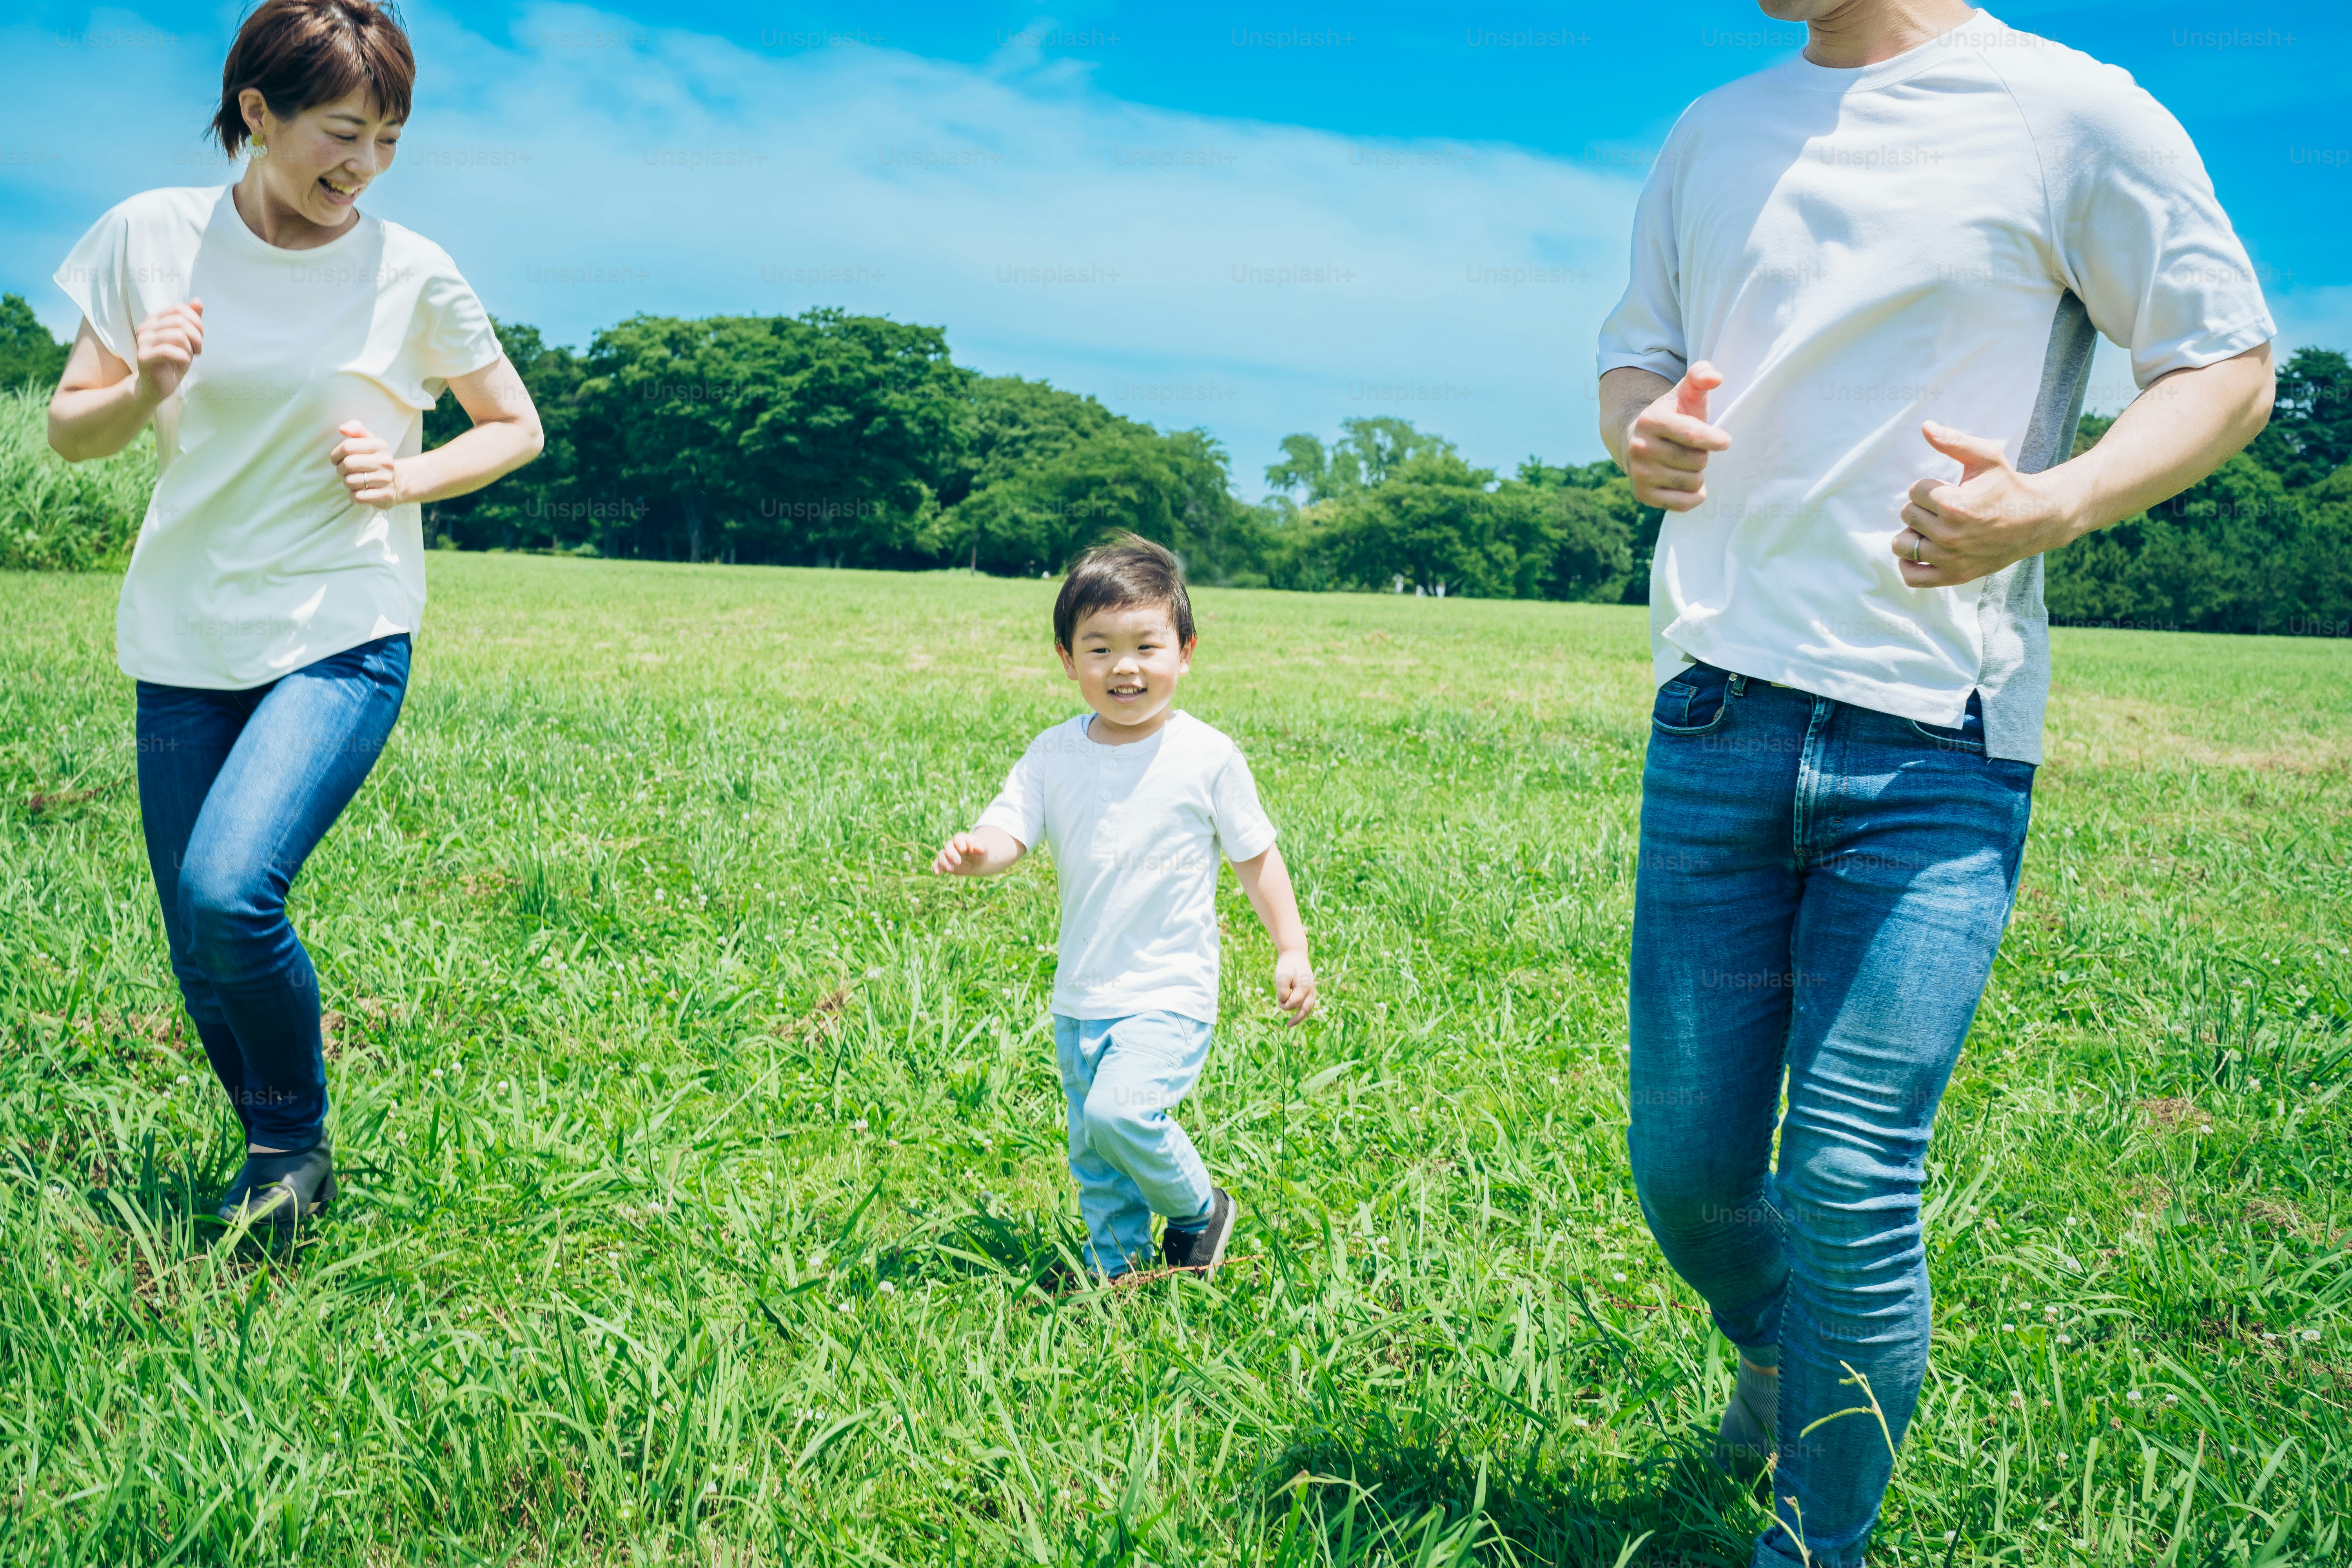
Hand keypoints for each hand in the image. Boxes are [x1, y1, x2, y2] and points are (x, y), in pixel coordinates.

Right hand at [132, 300, 203, 404]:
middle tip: (198, 351)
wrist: (157, 387)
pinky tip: (183, 362)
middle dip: (196, 337)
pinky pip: (168, 350)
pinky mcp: (143, 356)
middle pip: (180, 321)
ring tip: (188, 358)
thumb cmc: (173, 363)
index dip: (196, 323)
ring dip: (190, 349)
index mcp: (155, 320)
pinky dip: (183, 357)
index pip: (180, 309)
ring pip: (177, 335)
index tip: (200, 339)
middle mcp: (146, 327)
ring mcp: (142, 341)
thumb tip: (198, 301)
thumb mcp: (187, 340)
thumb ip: (191, 321)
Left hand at [332, 421, 405, 508]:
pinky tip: (360, 491)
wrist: (398, 482)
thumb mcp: (370, 441)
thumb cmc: (376, 460)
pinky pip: (357, 497)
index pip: (347, 446)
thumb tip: (342, 429)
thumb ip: (356, 429)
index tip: (337, 459)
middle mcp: (385, 462)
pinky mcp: (385, 496)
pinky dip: (353, 495)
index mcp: (380, 445)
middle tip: (345, 471)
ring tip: (355, 480)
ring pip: (350, 481)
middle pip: (347, 464)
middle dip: (340, 469)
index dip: (336, 454)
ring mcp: (386, 480)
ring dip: (347, 482)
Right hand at [932, 832, 993, 875]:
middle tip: (958, 862)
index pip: (958, 838)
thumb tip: (978, 847)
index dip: (959, 843)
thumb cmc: (980, 853)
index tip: (963, 849)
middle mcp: (953, 845)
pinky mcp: (945, 862)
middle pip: (948, 846)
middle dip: (951, 854)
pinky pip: (937, 863)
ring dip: (944, 862)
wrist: (977, 862)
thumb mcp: (983, 850)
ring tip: (951, 869)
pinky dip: (935, 867)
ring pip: (941, 855)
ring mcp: (948, 854)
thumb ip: (981, 847)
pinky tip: (937, 873)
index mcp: (962, 839)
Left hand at [1272, 949, 1316, 1024]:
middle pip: (1306, 1009)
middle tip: (1288, 1026)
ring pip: (1310, 1006)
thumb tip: (1284, 1003)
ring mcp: (1312, 987)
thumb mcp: (1280, 978)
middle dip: (1297, 1019)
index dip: (1284, 1005)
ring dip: (1302, 1014)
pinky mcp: (1310, 986)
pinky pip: (1310, 1000)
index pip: (1294, 1003)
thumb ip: (1282, 993)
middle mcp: (1311, 989)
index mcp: (1304, 987)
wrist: (1294, 952)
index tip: (1278, 1003)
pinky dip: (1306, 1007)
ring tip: (1294, 1021)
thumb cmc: (1286, 965)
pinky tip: (1300, 1010)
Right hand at [1624, 361, 1730, 511]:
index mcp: (1651, 420)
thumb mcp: (1684, 392)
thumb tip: (1715, 377)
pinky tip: (1689, 485)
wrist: (1634, 438)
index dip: (1716, 440)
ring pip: (1692, 482)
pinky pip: (1682, 503)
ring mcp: (1639, 474)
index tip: (1724, 441)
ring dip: (1698, 474)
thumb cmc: (1671, 415)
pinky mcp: (1642, 494)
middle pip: (1696, 461)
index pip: (1693, 435)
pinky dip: (1693, 496)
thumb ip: (1701, 375)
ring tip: (1688, 464)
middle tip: (1695, 450)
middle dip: (1703, 456)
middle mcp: (1639, 448)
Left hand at [1895, 422, 2075, 586]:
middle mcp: (1949, 536)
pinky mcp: (1953, 576)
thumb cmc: (2007, 485)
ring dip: (1913, 534)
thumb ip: (1954, 441)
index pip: (1914, 491)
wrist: (2035, 520)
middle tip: (1947, 508)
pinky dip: (1909, 565)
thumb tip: (1925, 426)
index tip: (1950, 489)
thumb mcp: (1986, 457)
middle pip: (1907, 516)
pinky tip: (1921, 549)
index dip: (1929, 487)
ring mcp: (1951, 559)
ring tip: (1934, 527)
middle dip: (1923, 508)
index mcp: (1954, 506)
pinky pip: (1912, 577)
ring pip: (1902, 545)